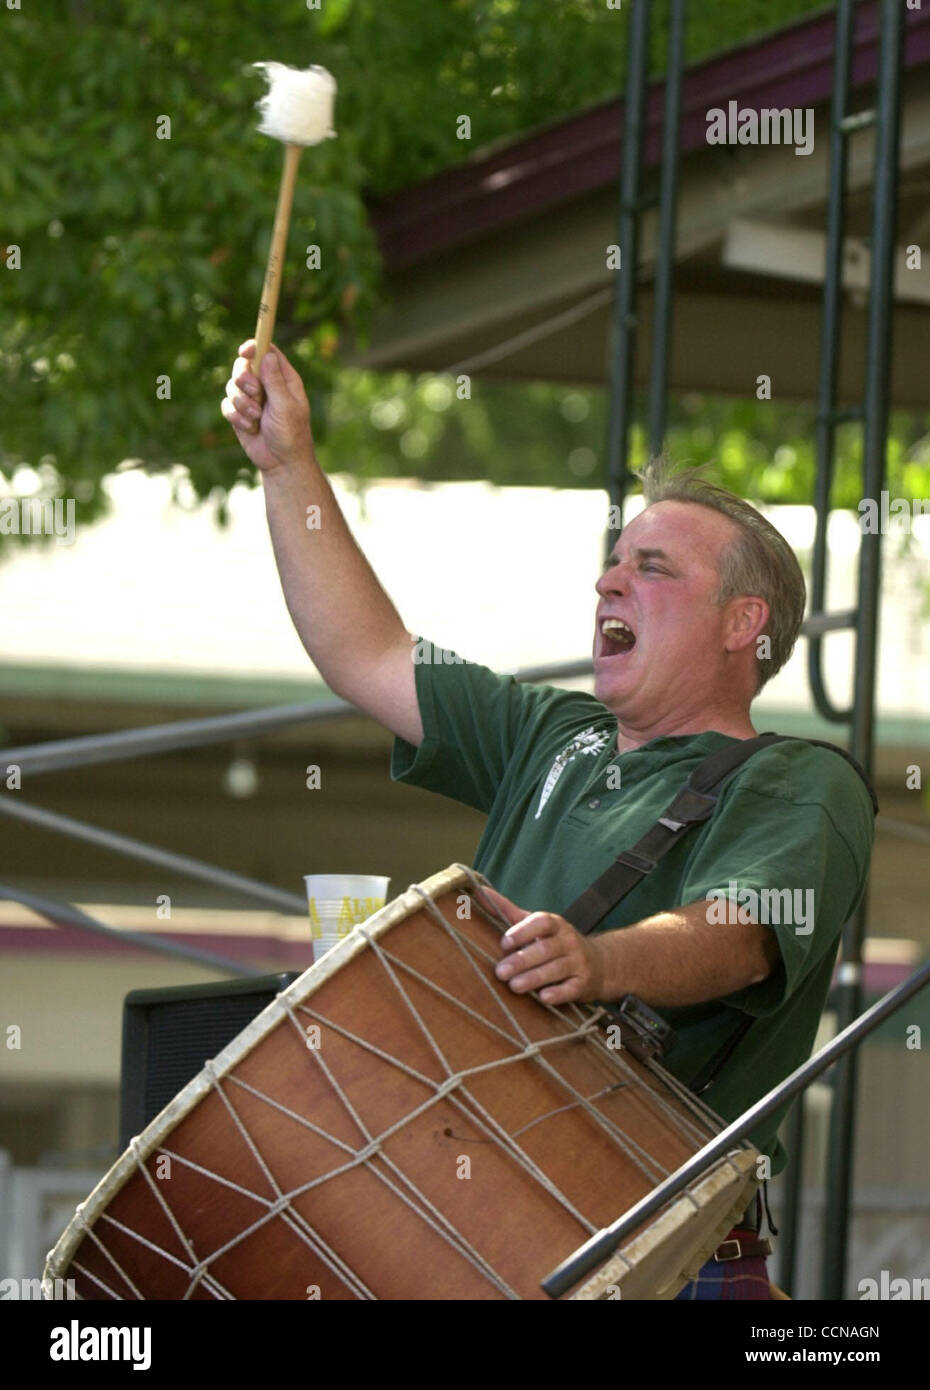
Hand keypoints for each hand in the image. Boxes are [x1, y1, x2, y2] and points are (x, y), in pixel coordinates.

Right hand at [221, 339, 313, 473]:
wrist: (281, 462)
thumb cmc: (291, 434)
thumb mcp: (286, 406)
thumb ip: (275, 381)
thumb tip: (267, 355)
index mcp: (283, 378)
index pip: (266, 352)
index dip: (254, 347)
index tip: (245, 351)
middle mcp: (265, 385)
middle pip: (243, 365)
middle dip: (244, 378)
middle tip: (254, 392)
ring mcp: (251, 398)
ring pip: (232, 386)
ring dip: (242, 403)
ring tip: (256, 418)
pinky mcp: (239, 413)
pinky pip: (227, 405)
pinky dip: (236, 417)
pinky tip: (250, 428)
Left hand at [474, 884, 606, 1005]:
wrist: (599, 963)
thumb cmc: (555, 942)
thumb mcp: (535, 924)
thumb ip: (507, 911)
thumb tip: (478, 890)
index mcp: (555, 924)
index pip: (542, 922)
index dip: (523, 931)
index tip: (504, 943)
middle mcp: (568, 940)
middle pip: (545, 949)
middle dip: (522, 960)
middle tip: (500, 972)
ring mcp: (578, 962)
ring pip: (556, 969)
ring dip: (534, 978)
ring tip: (514, 986)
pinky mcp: (584, 983)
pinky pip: (571, 988)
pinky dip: (558, 993)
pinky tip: (543, 997)